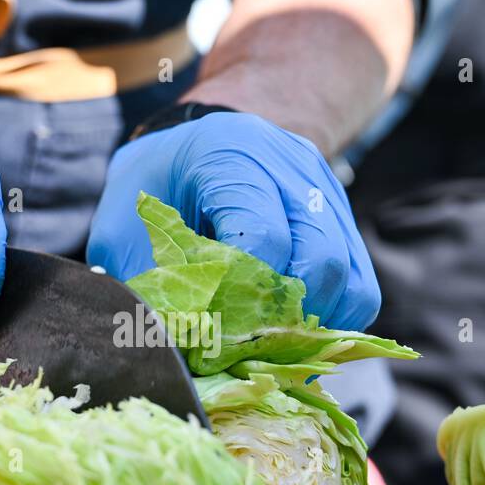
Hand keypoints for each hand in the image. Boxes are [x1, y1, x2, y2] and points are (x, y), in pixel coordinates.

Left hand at [87, 111, 380, 329]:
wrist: (203, 135)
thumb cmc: (157, 182)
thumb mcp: (124, 222)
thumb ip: (138, 280)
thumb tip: (160, 350)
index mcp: (234, 156)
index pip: (264, 236)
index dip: (240, 295)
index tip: (211, 327)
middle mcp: (294, 170)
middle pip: (321, 261)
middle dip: (281, 320)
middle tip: (242, 346)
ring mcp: (329, 195)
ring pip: (350, 282)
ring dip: (310, 328)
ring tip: (265, 346)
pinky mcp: (345, 223)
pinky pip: (359, 290)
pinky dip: (329, 323)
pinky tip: (288, 334)